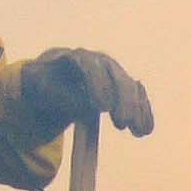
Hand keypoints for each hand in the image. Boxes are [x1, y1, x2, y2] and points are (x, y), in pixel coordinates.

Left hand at [16, 45, 156, 138]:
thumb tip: (87, 106)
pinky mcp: (124, 86)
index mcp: (78, 58)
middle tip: (122, 123)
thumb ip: (62, 95)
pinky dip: (143, 113)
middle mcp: (101, 62)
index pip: (92, 69)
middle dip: (123, 101)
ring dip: (137, 110)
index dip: (99, 87)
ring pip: (131, 88)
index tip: (103, 108)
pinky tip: (146, 129)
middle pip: (117, 78)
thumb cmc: (45, 83)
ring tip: (138, 132)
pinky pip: (138, 98)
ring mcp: (115, 73)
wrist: (54, 80)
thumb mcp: (44, 88)